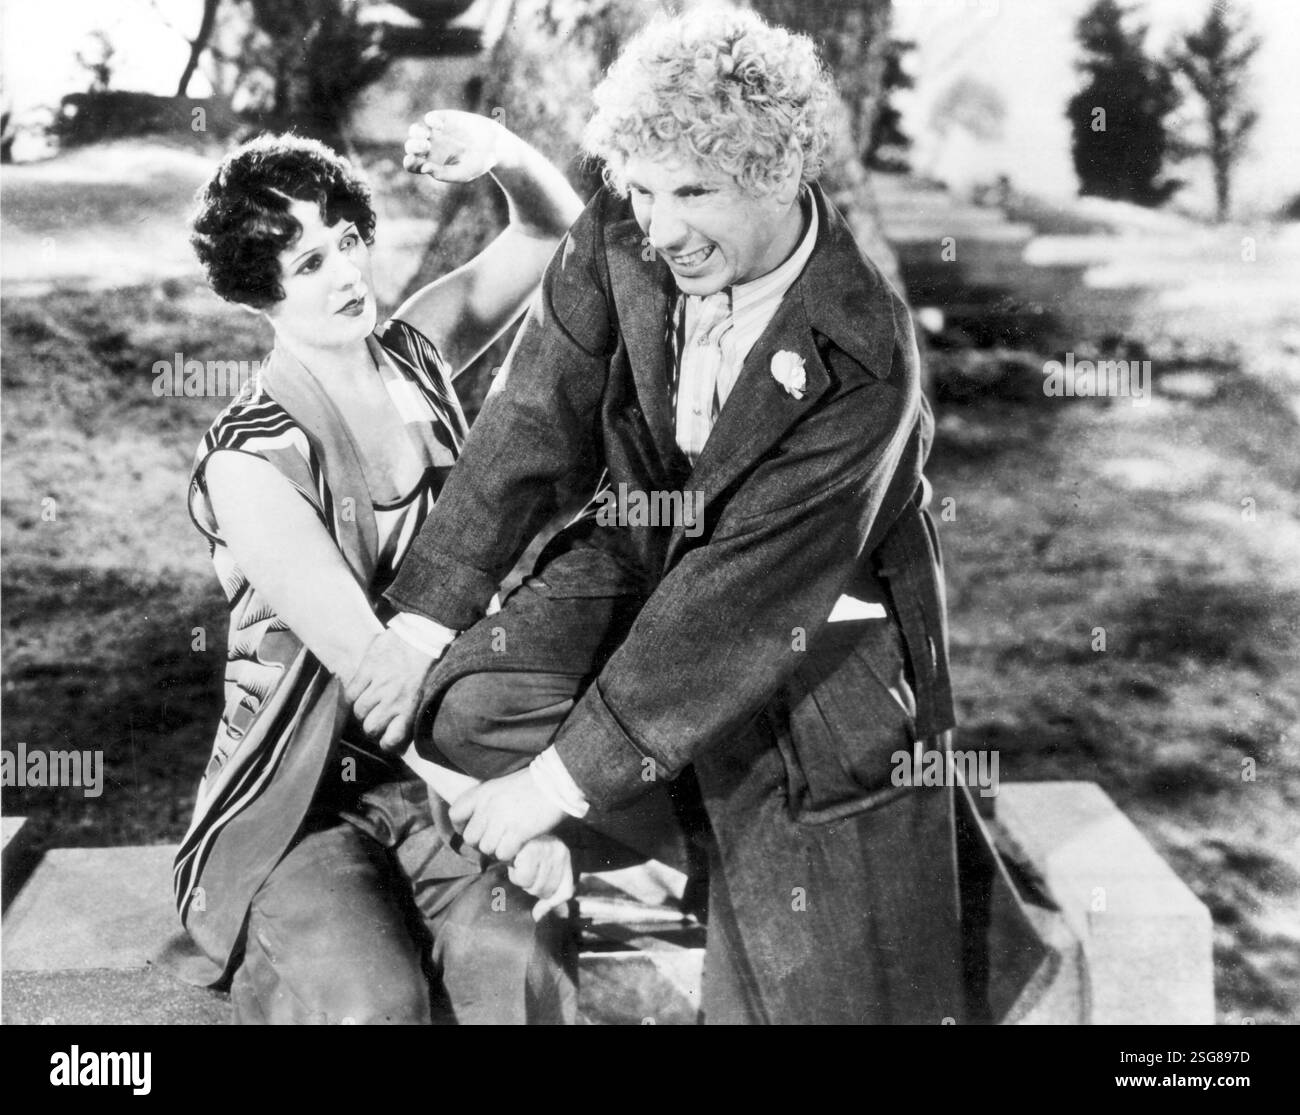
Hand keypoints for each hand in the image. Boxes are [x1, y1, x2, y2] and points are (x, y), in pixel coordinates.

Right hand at [345, 629, 437, 751]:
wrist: (421, 635)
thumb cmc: (425, 664)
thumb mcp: (423, 692)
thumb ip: (410, 710)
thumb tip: (399, 729)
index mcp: (410, 706)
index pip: (392, 739)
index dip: (386, 743)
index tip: (385, 739)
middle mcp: (393, 699)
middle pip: (370, 728)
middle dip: (371, 727)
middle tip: (375, 719)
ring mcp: (379, 684)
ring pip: (359, 711)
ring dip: (362, 710)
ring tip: (369, 702)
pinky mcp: (367, 669)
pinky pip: (351, 693)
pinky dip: (352, 695)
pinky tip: (360, 690)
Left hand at [403, 110, 506, 183]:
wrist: (495, 146)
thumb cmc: (479, 163)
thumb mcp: (462, 173)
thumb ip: (443, 174)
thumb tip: (424, 168)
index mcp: (432, 162)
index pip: (412, 163)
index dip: (410, 162)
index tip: (416, 160)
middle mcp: (431, 147)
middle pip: (411, 146)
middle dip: (413, 147)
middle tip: (425, 147)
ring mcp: (436, 132)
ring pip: (415, 130)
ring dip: (416, 133)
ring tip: (426, 138)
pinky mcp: (444, 119)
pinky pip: (429, 117)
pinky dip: (431, 121)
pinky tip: (441, 127)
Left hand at [449, 767, 564, 862]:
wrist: (557, 781)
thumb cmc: (532, 784)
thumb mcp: (501, 786)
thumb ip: (486, 803)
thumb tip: (478, 823)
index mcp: (482, 792)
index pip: (455, 814)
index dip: (461, 826)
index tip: (475, 830)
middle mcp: (487, 806)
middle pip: (471, 838)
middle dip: (482, 843)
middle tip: (498, 840)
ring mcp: (501, 819)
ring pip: (486, 849)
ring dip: (498, 850)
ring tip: (511, 842)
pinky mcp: (517, 831)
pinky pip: (503, 854)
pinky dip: (510, 855)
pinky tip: (519, 846)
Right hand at [509, 834, 574, 921]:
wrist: (507, 828)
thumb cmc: (521, 852)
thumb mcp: (539, 870)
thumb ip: (548, 894)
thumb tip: (544, 916)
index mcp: (563, 854)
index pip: (565, 891)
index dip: (550, 901)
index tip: (537, 904)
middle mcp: (559, 851)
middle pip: (547, 892)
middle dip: (531, 887)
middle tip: (523, 872)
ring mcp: (546, 850)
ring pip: (534, 887)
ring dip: (521, 881)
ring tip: (518, 866)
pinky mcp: (531, 851)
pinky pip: (523, 879)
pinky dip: (515, 875)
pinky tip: (513, 863)